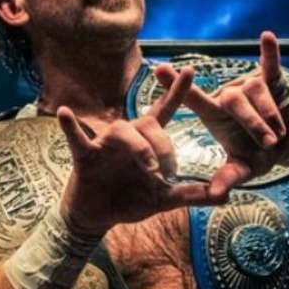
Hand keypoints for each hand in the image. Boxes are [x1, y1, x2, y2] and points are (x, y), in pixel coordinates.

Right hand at [56, 66, 222, 234]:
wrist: (97, 218)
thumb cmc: (129, 201)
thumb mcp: (163, 200)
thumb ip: (191, 195)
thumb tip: (224, 198)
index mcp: (146, 142)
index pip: (164, 111)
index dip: (177, 92)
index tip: (192, 70)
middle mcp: (127, 137)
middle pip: (149, 125)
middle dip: (163, 146)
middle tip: (167, 171)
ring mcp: (104, 145)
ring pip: (122, 131)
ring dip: (138, 147)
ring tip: (148, 166)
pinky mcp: (84, 156)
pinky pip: (76, 138)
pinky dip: (70, 126)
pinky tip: (64, 112)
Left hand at [159, 30, 288, 198]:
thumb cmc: (259, 154)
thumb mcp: (243, 168)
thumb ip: (228, 178)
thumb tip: (215, 194)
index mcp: (215, 113)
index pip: (193, 99)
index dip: (176, 86)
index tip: (158, 68)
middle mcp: (229, 96)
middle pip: (233, 100)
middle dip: (254, 123)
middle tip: (269, 143)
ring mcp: (250, 86)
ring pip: (256, 91)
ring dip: (270, 115)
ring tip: (279, 135)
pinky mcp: (274, 81)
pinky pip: (271, 66)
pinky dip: (271, 53)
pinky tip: (268, 37)